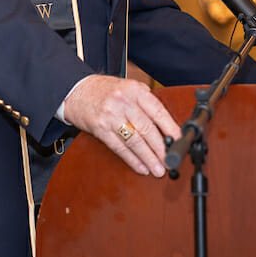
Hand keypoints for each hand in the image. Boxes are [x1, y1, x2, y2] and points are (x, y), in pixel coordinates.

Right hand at [62, 74, 181, 177]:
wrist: (75, 90)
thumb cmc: (105, 90)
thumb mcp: (128, 87)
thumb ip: (145, 102)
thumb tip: (166, 125)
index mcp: (134, 90)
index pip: (157, 111)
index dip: (170, 128)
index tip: (179, 140)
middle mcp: (123, 102)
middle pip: (147, 129)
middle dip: (161, 148)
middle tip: (170, 161)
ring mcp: (111, 116)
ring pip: (134, 141)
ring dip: (148, 158)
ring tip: (158, 169)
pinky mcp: (100, 129)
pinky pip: (119, 147)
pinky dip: (132, 159)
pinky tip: (141, 167)